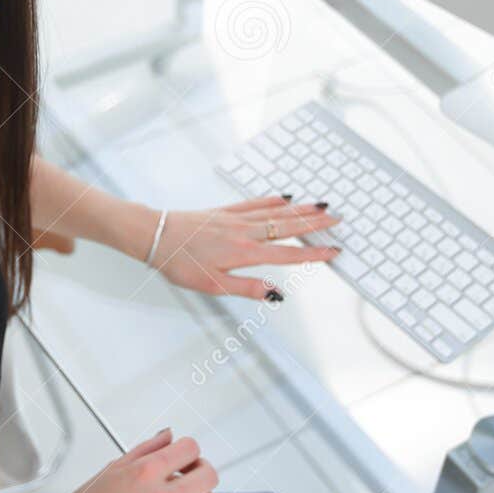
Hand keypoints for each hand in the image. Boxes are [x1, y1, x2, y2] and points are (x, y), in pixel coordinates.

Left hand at [148, 195, 340, 301]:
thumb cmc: (180, 263)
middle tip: (338, 218)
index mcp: (245, 253)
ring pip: (275, 212)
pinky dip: (272, 200)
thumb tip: (278, 295)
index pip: (288, 254)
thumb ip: (248, 289)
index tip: (334, 251)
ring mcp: (235, 218)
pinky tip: (284, 197)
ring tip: (320, 205)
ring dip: (300, 209)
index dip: (313, 253)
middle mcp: (244, 232)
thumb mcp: (214, 286)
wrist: (155, 236)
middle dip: (315, 223)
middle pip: (287, 226)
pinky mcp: (224, 210)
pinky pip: (254, 203)